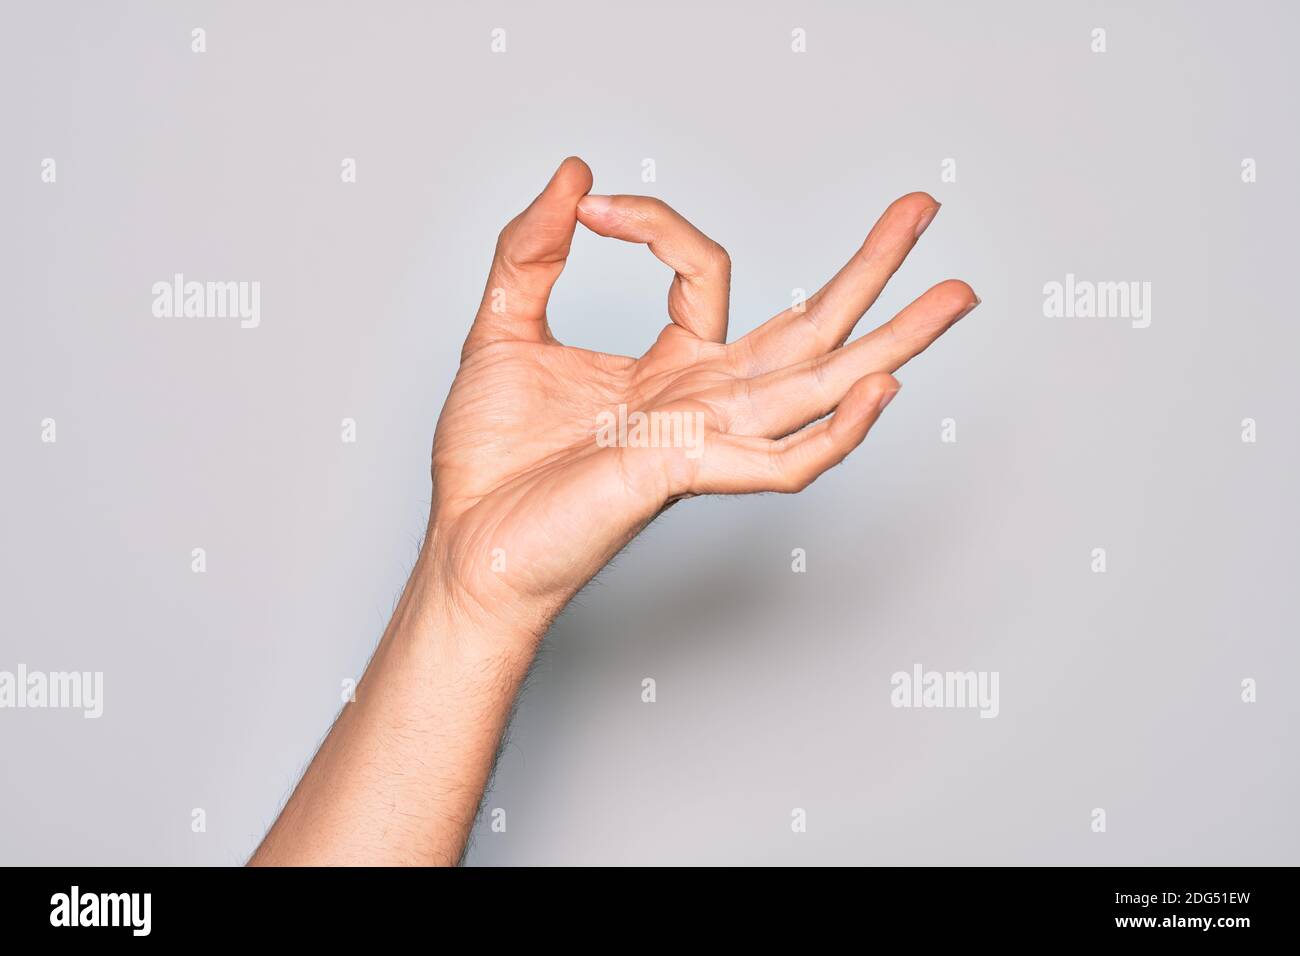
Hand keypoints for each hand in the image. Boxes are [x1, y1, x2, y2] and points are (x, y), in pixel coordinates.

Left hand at [425, 157, 978, 641]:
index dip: (655, 223)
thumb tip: (573, 174)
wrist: (467, 540)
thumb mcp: (502, 328)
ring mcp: (705, 439)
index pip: (705, 270)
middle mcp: (702, 403)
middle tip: (921, 211)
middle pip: (810, 328)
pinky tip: (882, 388)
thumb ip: (532, 250)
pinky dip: (837, 432)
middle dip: (871, 270)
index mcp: (669, 368)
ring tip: (956, 295)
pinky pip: (784, 463)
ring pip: (821, 386)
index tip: (592, 205)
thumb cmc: (491, 460)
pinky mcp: (687, 476)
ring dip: (894, 341)